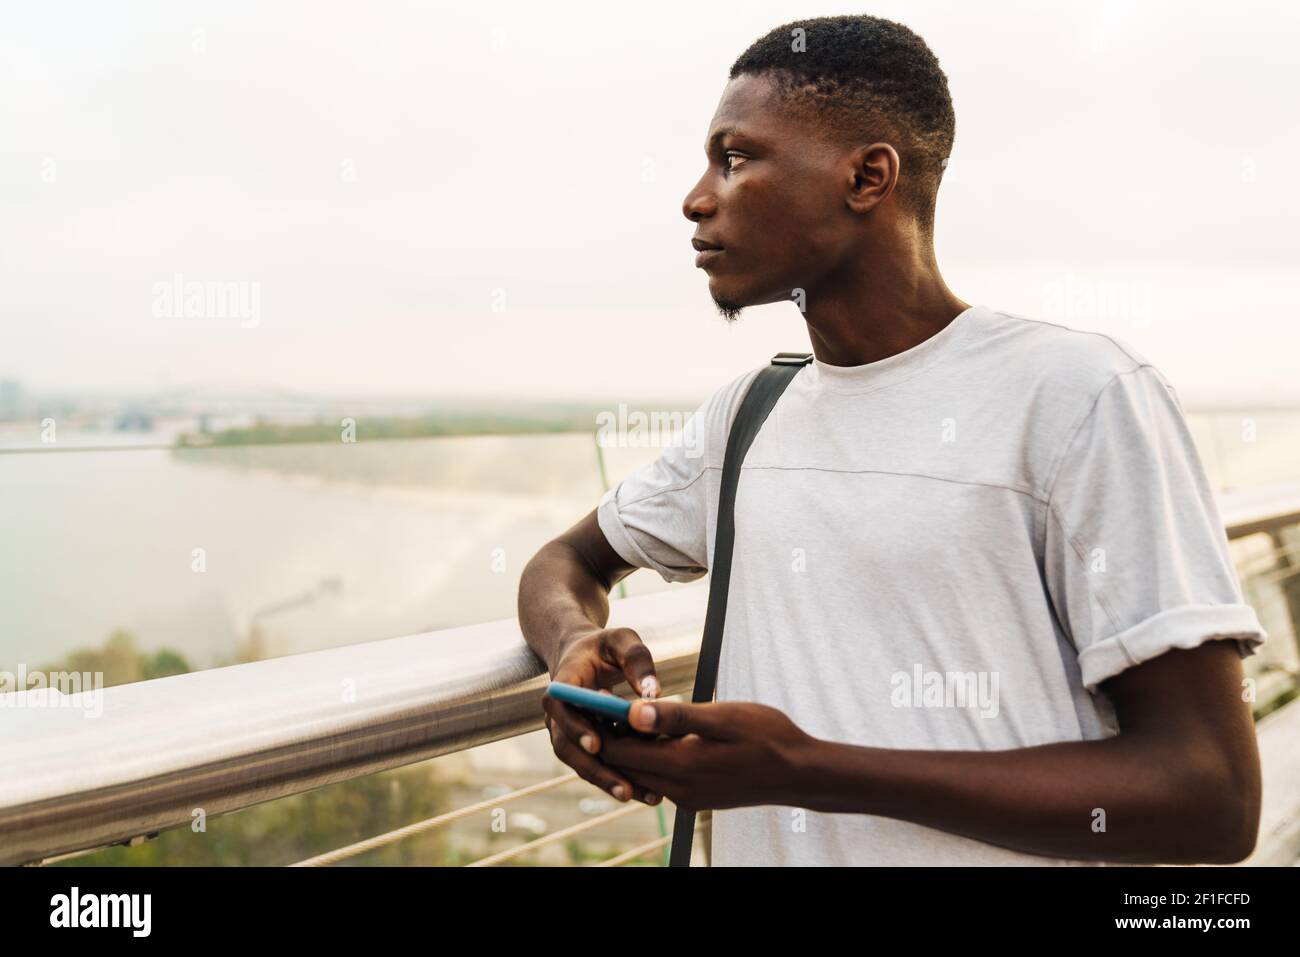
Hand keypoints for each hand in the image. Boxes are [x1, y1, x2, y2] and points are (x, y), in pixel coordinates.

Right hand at [543, 627, 660, 803]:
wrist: (583, 655)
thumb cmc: (604, 645)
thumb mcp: (622, 639)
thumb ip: (637, 659)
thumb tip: (654, 692)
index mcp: (563, 683)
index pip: (561, 708)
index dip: (576, 727)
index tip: (597, 744)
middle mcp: (558, 712)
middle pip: (566, 746)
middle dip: (595, 769)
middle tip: (624, 788)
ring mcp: (566, 731)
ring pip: (579, 762)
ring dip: (605, 781)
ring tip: (639, 796)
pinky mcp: (580, 743)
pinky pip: (593, 764)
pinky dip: (614, 777)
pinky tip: (644, 791)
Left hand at [600, 698, 815, 811]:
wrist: (800, 773)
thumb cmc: (767, 736)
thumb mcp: (722, 716)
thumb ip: (676, 716)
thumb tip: (633, 711)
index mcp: (681, 766)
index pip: (621, 751)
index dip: (601, 725)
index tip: (591, 698)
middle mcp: (679, 789)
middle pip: (626, 765)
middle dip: (608, 736)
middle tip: (599, 702)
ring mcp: (688, 797)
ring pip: (641, 773)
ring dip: (629, 747)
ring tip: (622, 713)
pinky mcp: (697, 797)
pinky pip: (660, 779)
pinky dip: (650, 757)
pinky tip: (656, 733)